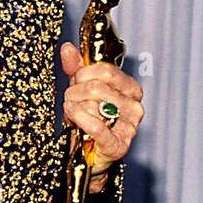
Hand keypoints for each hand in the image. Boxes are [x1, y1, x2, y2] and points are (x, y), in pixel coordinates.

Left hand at [59, 42, 143, 175]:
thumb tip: (68, 48)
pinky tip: (74, 119)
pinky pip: (94, 125)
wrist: (87, 154)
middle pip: (96, 87)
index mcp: (130, 89)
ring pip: (92, 105)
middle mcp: (134, 106)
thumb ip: (76, 68)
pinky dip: (79, 119)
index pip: (106, 70)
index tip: (75, 80)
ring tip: (74, 114)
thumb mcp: (81, 90)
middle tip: (70, 100)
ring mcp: (129, 127)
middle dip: (75, 92)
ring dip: (74, 108)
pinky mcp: (118, 145)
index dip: (83, 74)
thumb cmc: (89, 120)